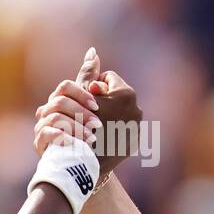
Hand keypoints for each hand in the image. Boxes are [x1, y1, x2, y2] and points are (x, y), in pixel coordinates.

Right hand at [33, 49, 142, 178]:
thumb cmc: (76, 124)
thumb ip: (88, 73)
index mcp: (126, 94)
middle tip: (86, 111)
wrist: (82, 162)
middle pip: (113, 95)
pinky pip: (121, 127)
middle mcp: (136, 109)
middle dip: (100, 100)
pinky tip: (99, 135)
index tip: (83, 98)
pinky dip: (110, 128)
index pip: (107, 78)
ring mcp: (137, 127)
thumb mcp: (80, 95)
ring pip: (117, 111)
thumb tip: (93, 51)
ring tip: (92, 124)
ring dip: (105, 114)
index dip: (92, 86)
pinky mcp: (134, 142)